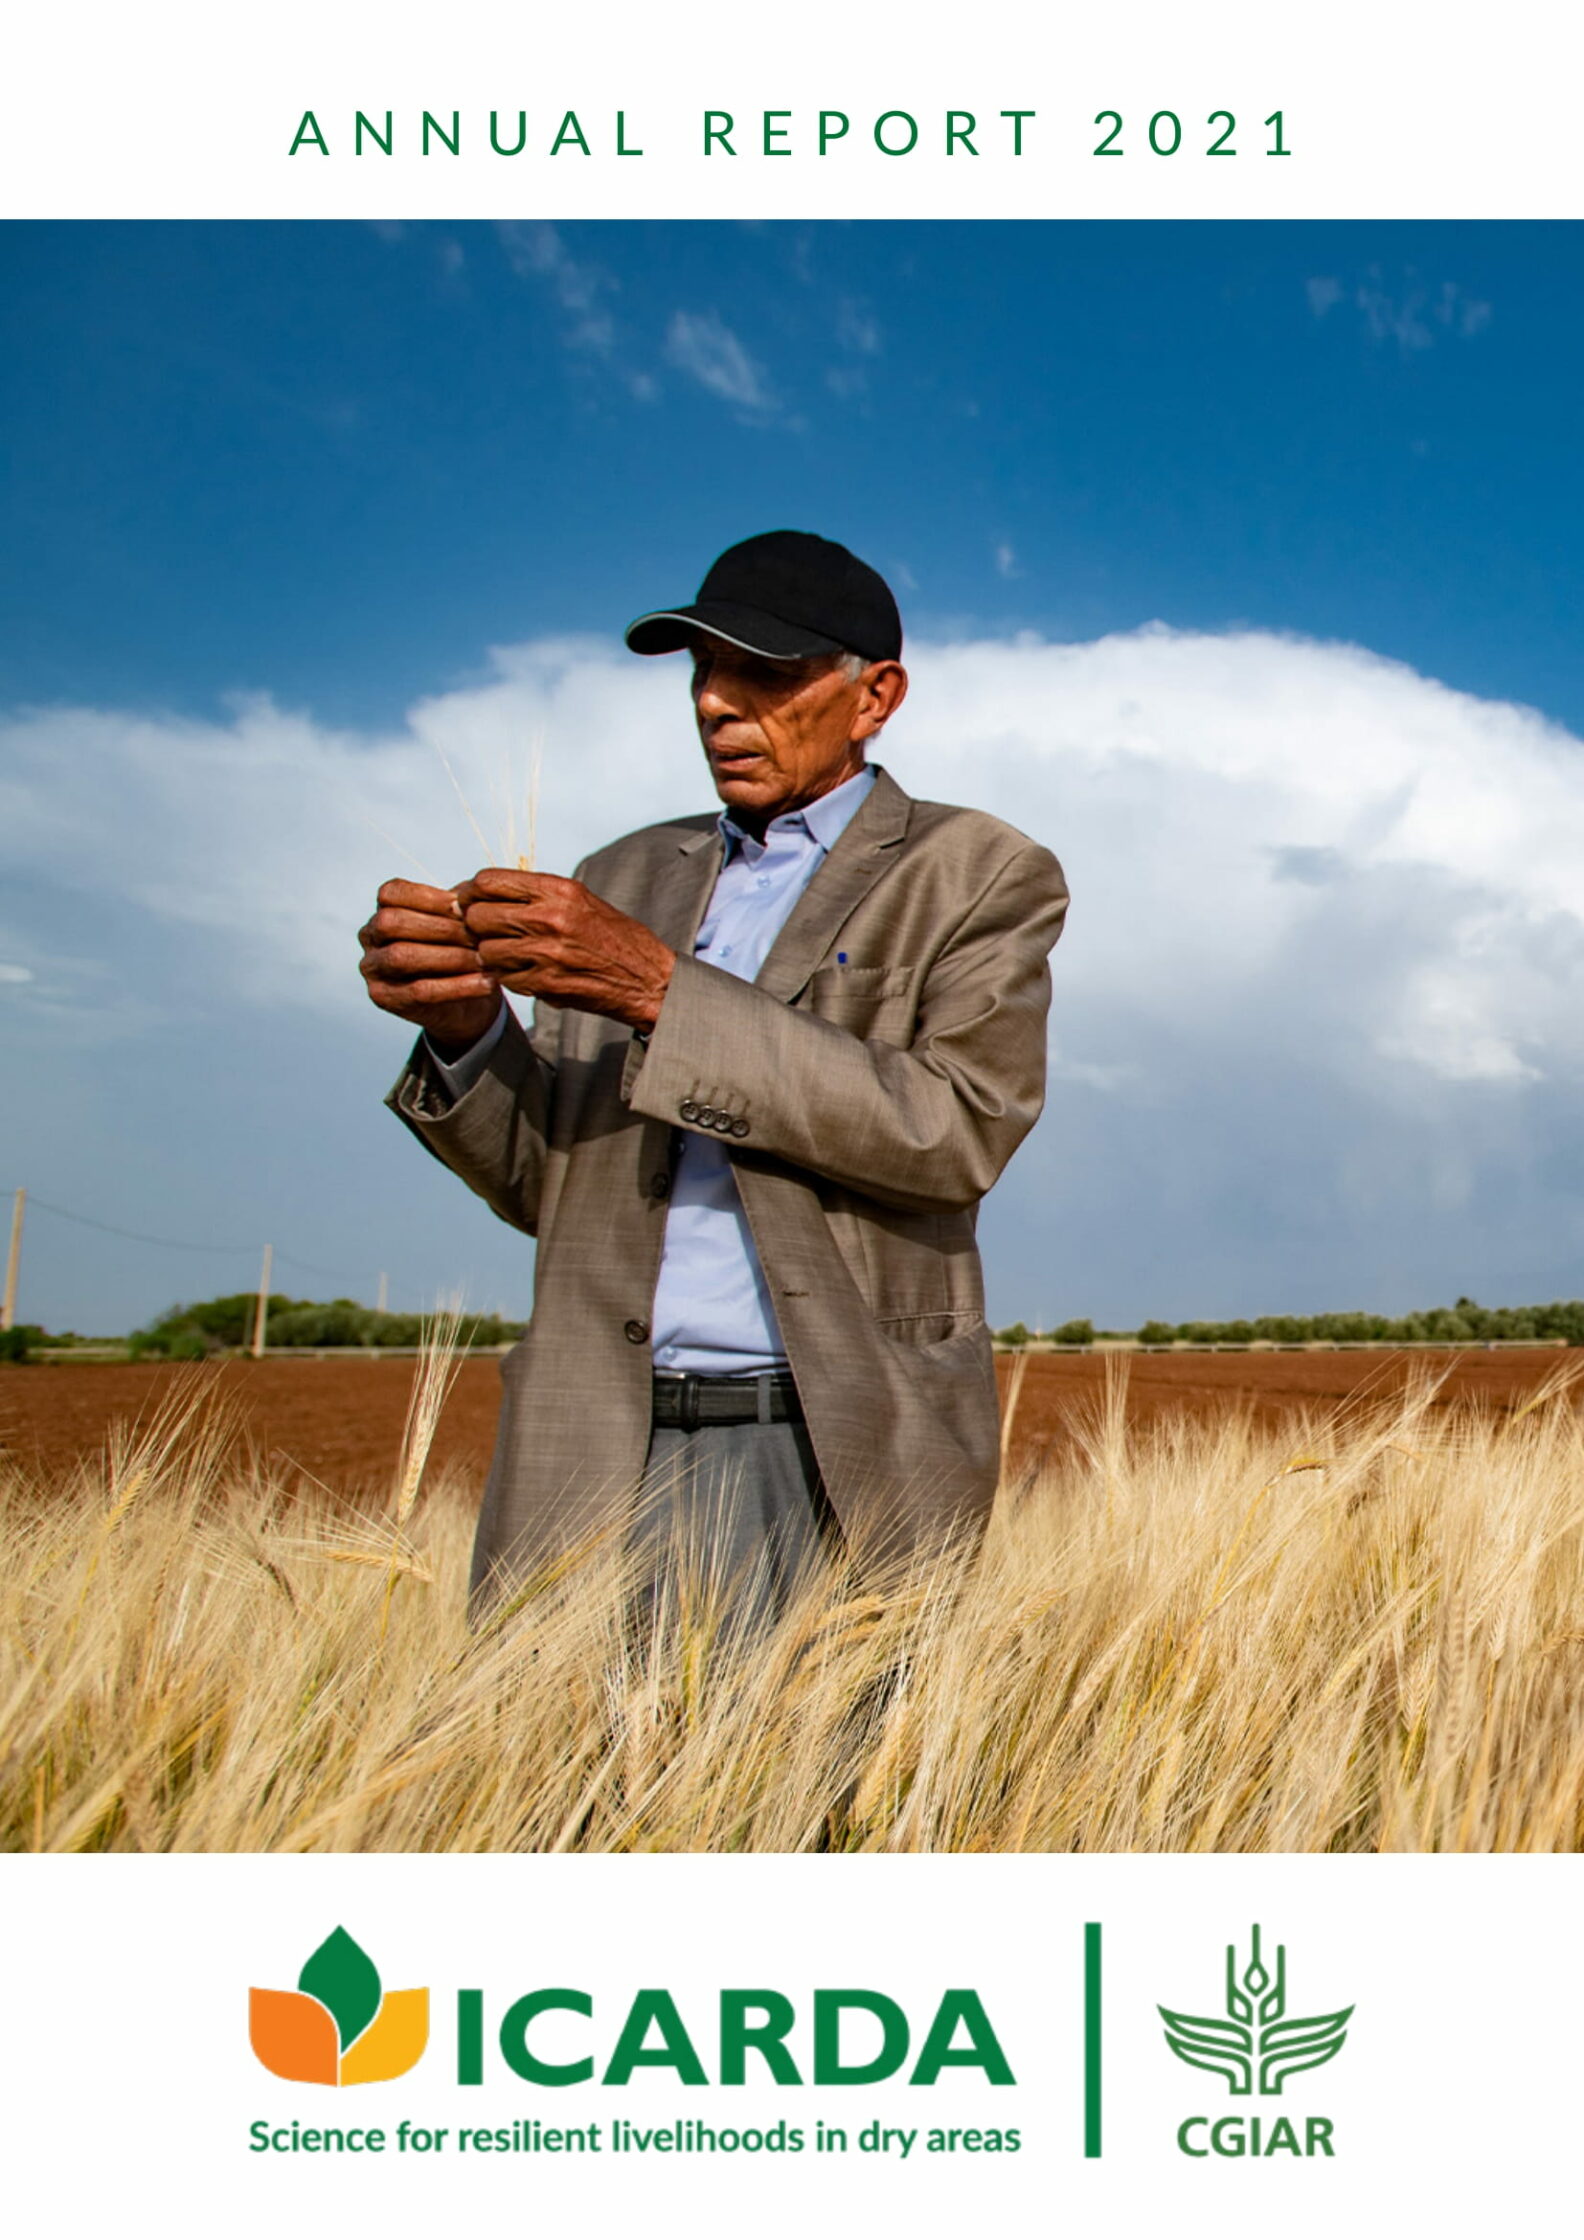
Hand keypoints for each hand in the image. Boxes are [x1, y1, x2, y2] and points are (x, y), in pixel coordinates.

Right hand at [358, 878, 503, 1052]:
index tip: (464, 907)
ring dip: (448, 957)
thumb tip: (468, 898)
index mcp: (382, 910)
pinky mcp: (384, 998)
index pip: (391, 894)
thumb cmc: (459, 953)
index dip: (428, 898)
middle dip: (438, 928)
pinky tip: (485, 983)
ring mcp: (372, 968)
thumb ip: (457, 909)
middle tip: (477, 936)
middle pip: (391, 923)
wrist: (465, 1004)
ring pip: (402, 956)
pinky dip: (457, 986)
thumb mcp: (458, 925)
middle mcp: (369, 937)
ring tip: (483, 959)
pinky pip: (419, 991)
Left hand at [457, 868, 675, 1033]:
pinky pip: (504, 977)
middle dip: (474, 925)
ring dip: (490, 954)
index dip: (471, 892)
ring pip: (486, 950)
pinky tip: (524, 971)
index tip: (470, 900)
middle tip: (484, 931)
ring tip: (507, 953)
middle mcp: (549, 918)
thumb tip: (485, 891)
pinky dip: (507, 976)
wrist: (647, 979)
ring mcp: (546, 953)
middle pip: (478, 916)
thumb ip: (535, 894)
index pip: (488, 881)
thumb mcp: (579, 900)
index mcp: (558, 890)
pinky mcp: (545, 983)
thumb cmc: (612, 937)